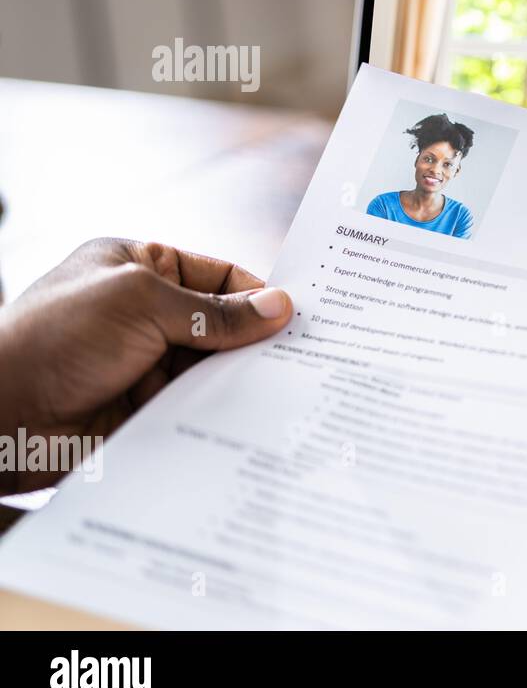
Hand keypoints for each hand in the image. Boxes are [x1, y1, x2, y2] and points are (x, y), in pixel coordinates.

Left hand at [0, 238, 291, 493]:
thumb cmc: (53, 339)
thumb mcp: (139, 303)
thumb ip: (212, 311)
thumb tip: (280, 307)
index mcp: (140, 268)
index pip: (218, 276)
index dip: (258, 293)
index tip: (301, 315)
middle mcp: (146, 314)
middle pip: (223, 325)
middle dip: (257, 340)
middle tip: (311, 355)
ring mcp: (147, 364)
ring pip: (215, 369)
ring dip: (242, 379)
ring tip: (291, 390)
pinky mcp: (148, 410)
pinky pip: (199, 407)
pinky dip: (223, 412)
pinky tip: (256, 419)